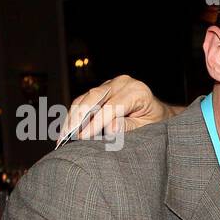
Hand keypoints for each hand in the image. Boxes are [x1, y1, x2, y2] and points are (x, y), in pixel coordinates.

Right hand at [61, 75, 175, 140]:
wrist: (157, 113)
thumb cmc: (154, 121)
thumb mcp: (147, 127)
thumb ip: (130, 126)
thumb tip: (111, 128)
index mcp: (136, 90)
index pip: (111, 106)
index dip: (96, 122)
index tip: (83, 137)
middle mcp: (122, 83)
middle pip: (93, 98)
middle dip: (78, 118)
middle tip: (66, 136)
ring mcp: (110, 84)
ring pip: (84, 98)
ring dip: (72, 117)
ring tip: (62, 136)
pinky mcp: (101, 90)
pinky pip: (83, 101)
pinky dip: (74, 115)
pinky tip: (66, 130)